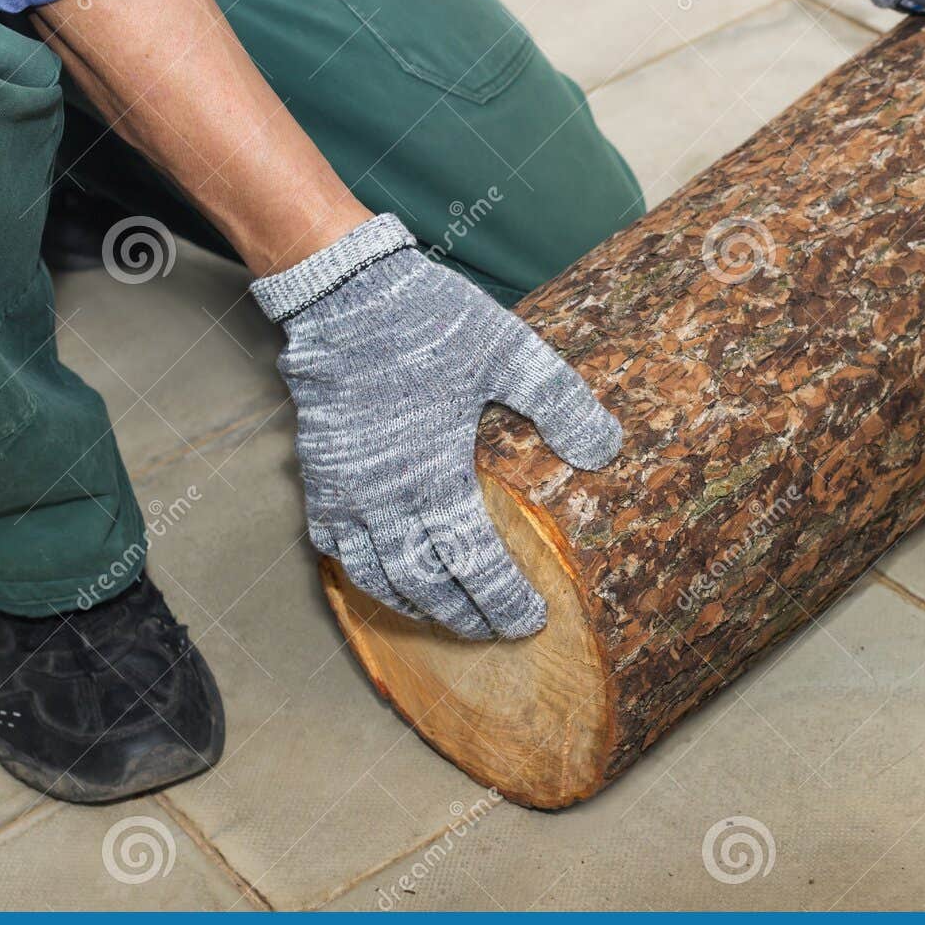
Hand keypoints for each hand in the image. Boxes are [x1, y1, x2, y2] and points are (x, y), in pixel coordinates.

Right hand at [253, 214, 622, 638]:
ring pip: (377, 577)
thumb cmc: (429, 322)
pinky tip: (386, 576)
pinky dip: (364, 576)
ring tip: (448, 615)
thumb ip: (560, 402)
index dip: (502, 601)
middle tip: (496, 631)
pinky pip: (335, 549)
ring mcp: (345, 493)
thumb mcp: (510, 351)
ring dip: (414, 606)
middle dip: (463, 617)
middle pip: (424, 586)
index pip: (472, 564)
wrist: (343, 293)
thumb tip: (606, 451)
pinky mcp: (319, 479)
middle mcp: (385, 499)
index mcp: (436, 476)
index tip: (531, 621)